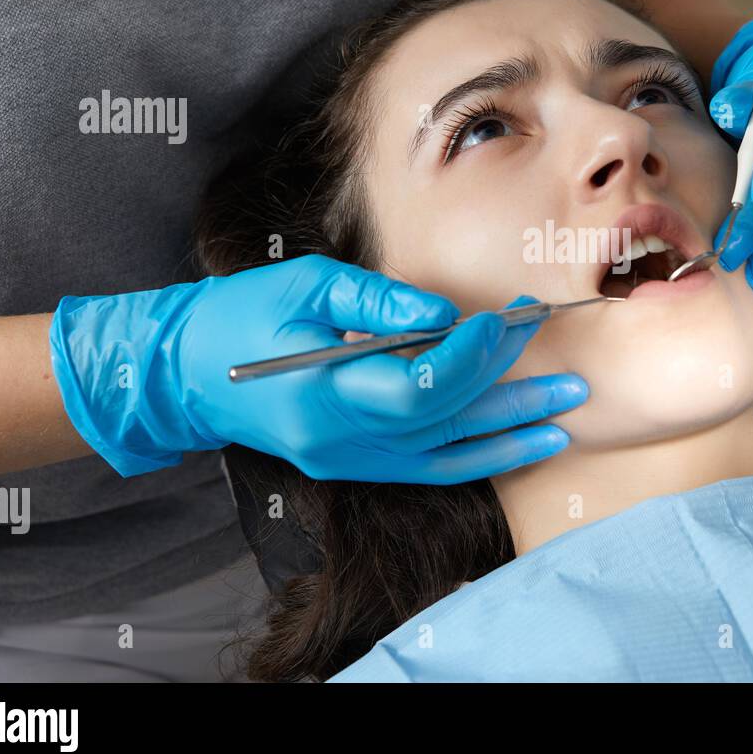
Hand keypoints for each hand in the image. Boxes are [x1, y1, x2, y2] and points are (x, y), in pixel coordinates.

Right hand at [49, 254, 585, 482]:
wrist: (187, 373)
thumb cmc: (241, 315)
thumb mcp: (306, 285)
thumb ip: (380, 301)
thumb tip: (447, 316)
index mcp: (324, 395)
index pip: (420, 388)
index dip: (472, 358)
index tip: (504, 320)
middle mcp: (341, 441)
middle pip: (443, 421)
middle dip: (507, 389)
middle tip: (565, 369)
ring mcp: (348, 461)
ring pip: (446, 455)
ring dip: (509, 432)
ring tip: (564, 413)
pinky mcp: (355, 464)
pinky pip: (428, 468)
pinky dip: (478, 456)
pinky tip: (522, 444)